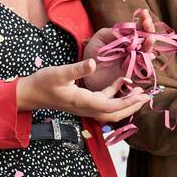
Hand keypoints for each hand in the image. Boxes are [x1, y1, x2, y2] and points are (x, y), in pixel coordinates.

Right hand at [15, 58, 148, 122]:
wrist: (29, 93)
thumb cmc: (42, 82)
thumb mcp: (59, 72)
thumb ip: (77, 69)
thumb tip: (94, 63)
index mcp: (82, 101)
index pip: (109, 107)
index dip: (126, 103)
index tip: (141, 97)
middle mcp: (85, 107)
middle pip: (113, 113)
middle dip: (131, 107)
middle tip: (146, 97)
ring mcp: (84, 106)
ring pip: (110, 109)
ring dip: (125, 102)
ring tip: (140, 92)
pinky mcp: (83, 101)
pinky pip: (103, 101)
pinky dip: (114, 94)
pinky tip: (122, 82)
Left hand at [80, 8, 157, 91]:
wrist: (87, 72)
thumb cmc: (93, 53)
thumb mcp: (100, 37)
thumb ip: (113, 32)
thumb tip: (129, 32)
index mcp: (125, 37)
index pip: (138, 27)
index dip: (143, 19)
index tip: (144, 12)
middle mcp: (132, 47)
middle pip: (146, 37)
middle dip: (149, 29)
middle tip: (148, 23)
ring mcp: (133, 59)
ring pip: (146, 51)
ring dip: (149, 44)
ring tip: (150, 38)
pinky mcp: (131, 72)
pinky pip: (142, 66)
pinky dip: (146, 60)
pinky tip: (149, 55)